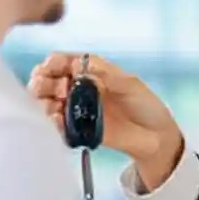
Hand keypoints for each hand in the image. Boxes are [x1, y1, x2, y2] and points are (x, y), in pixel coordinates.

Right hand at [28, 53, 184, 189]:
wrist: (155, 137)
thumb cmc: (145, 105)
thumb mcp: (129, 84)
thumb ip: (105, 74)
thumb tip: (79, 65)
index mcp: (88, 71)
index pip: (60, 62)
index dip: (52, 63)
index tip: (52, 67)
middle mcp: (76, 89)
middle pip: (46, 81)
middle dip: (42, 83)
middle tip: (60, 91)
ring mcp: (74, 110)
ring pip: (44, 103)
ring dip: (42, 103)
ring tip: (56, 108)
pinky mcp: (76, 131)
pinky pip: (56, 127)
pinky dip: (51, 123)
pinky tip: (57, 121)